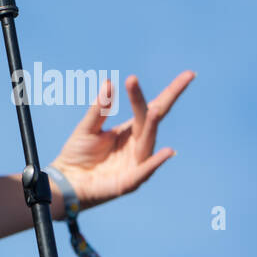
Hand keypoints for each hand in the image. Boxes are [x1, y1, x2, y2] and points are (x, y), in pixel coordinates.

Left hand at [48, 70, 194, 212]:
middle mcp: (138, 145)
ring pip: (148, 141)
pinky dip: (155, 162)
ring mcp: (136, 163)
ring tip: (154, 109)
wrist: (67, 181)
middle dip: (168, 99)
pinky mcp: (129, 181)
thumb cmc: (78, 154)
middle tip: (182, 80)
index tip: (188, 74)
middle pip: (154, 118)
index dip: (171, 91)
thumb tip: (109, 82)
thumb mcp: (87, 127)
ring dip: (151, 125)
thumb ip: (99, 108)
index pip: (152, 107)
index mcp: (131, 130)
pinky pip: (144, 170)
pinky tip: (168, 152)